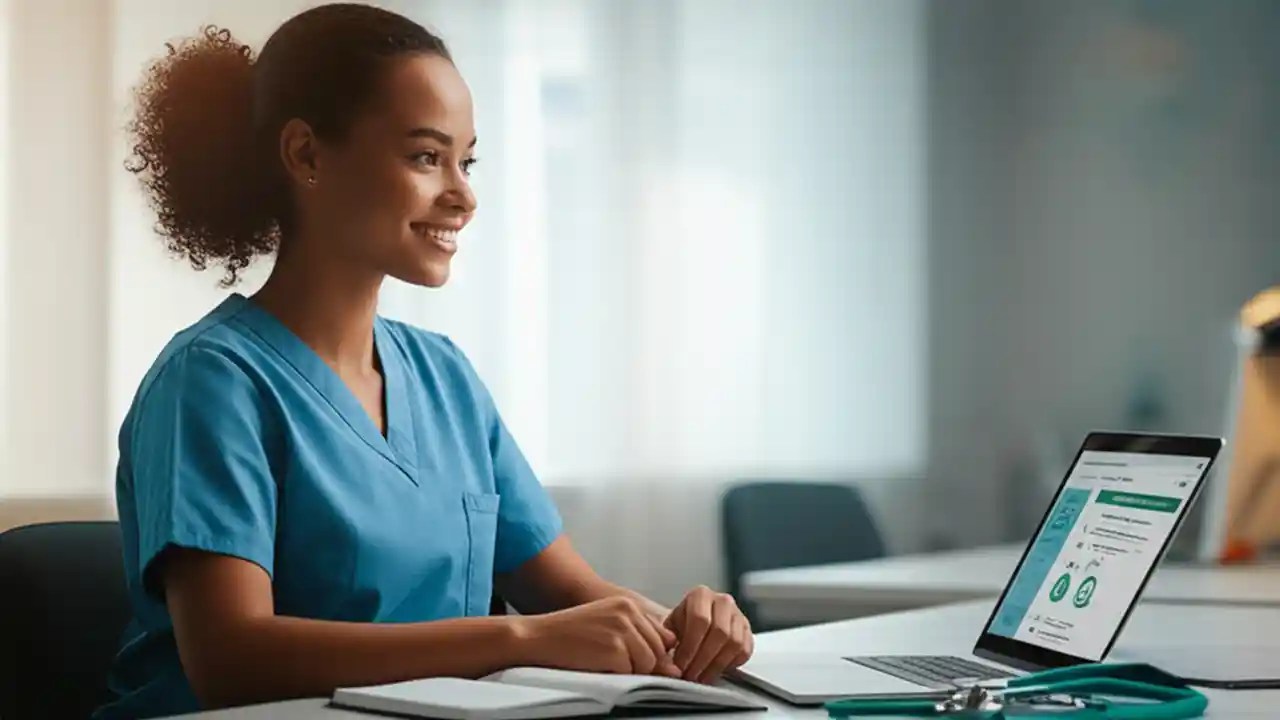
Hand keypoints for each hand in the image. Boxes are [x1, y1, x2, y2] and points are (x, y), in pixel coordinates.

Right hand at [518, 596, 681, 676]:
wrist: (538, 638)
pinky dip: (616, 675)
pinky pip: (631, 673)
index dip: (649, 653)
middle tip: (609, 660)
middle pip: (658, 651)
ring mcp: (623, 629)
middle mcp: (629, 612)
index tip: (628, 657)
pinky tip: (596, 664)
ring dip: (629, 670)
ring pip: (649, 664)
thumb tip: (674, 670)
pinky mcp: (615, 648)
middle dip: (640, 663)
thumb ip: (639, 640)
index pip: (662, 637)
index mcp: (628, 605)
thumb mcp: (608, 629)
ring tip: (602, 661)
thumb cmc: (570, 636)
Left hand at [664, 586, 753, 683]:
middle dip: (702, 659)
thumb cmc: (681, 625)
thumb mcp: (669, 625)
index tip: (680, 665)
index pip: (699, 620)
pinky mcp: (748, 631)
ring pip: (733, 643)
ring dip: (715, 666)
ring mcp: (738, 615)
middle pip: (719, 632)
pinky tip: (714, 671)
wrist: (696, 621)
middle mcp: (723, 601)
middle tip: (690, 676)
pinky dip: (730, 665)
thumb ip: (667, 638)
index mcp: (701, 595)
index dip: (689, 646)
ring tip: (700, 678)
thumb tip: (666, 659)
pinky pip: (744, 651)